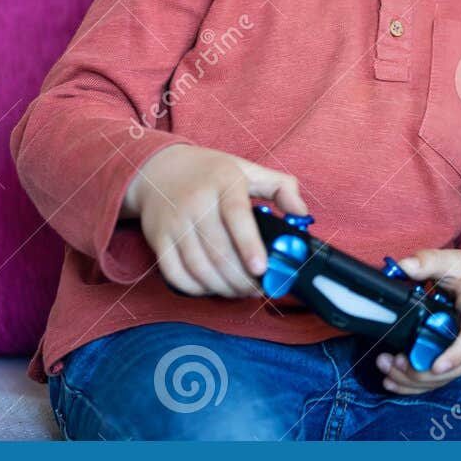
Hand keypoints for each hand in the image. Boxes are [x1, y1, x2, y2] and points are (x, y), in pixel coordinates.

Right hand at [124, 142, 307, 297]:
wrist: (159, 169)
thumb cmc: (211, 173)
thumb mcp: (248, 169)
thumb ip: (281, 187)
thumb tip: (302, 214)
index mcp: (224, 182)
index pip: (237, 215)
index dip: (249, 245)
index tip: (261, 269)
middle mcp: (196, 201)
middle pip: (218, 250)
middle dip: (241, 277)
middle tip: (257, 288)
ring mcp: (174, 221)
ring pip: (198, 266)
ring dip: (222, 287)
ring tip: (240, 291)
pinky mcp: (158, 238)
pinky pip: (175, 273)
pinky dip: (196, 288)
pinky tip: (213, 287)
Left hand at [368, 249, 460, 394]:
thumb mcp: (453, 260)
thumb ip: (428, 261)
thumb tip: (404, 267)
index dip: (456, 354)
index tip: (436, 366)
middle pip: (457, 366)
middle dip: (423, 372)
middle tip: (393, 362)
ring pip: (447, 377)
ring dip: (415, 380)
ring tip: (387, 369)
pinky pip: (442, 378)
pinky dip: (417, 384)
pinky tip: (395, 381)